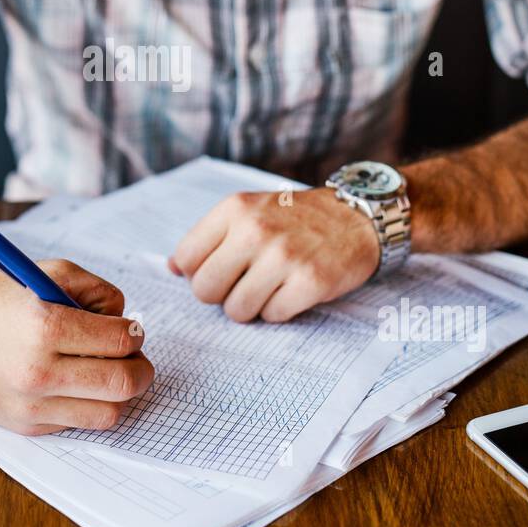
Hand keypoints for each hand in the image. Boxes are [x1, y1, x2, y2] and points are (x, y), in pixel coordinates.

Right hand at [0, 260, 152, 433]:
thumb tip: (127, 324)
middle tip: (134, 357)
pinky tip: (75, 384)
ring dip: (118, 393)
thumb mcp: (46, 274)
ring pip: (108, 413)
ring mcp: (32, 404)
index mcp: (45, 327)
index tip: (130, 330)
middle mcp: (38, 371)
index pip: (120, 342)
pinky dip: (87, 405)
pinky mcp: (26, 426)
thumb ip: (96, 291)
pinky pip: (79, 423)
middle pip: (123, 383)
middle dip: (140, 368)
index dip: (134, 334)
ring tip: (107, 372)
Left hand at [168, 188, 380, 322]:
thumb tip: (171, 268)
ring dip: (251, 307)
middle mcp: (255, 230)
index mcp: (234, 209)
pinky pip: (272, 317)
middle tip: (244, 284)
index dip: (198, 273)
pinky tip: (292, 290)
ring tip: (270, 287)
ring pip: (236, 310)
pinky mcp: (310, 282)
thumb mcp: (248, 211)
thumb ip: (209, 238)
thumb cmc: (295, 219)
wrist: (356, 217)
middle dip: (221, 295)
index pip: (185, 259)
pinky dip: (279, 311)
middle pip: (205, 290)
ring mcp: (284, 257)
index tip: (220, 270)